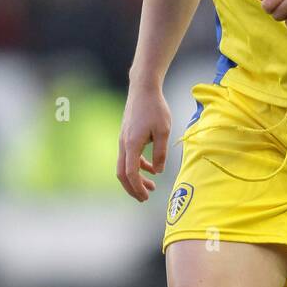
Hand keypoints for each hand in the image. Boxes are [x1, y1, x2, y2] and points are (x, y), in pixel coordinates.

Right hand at [117, 81, 171, 201]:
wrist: (143, 89)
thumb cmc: (155, 108)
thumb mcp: (163, 131)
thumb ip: (160, 153)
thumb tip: (158, 172)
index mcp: (132, 144)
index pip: (130, 172)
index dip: (137, 187)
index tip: (146, 196)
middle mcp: (124, 144)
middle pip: (122, 173)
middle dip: (132, 188)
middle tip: (144, 198)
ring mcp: (123, 140)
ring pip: (125, 166)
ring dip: (136, 178)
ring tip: (151, 187)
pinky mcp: (127, 136)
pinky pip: (129, 157)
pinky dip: (138, 166)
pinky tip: (151, 169)